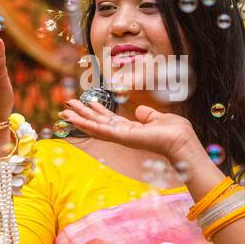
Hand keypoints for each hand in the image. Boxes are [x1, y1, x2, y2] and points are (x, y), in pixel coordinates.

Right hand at [59, 98, 198, 165]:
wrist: (180, 140)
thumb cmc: (174, 131)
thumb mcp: (157, 118)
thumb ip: (147, 115)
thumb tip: (139, 110)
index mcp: (130, 129)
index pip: (109, 120)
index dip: (96, 111)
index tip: (86, 102)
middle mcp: (123, 134)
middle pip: (97, 123)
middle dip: (82, 115)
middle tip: (66, 107)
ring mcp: (121, 137)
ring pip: (95, 127)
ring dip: (79, 120)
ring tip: (64, 113)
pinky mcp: (122, 137)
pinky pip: (101, 130)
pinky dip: (87, 125)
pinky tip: (76, 120)